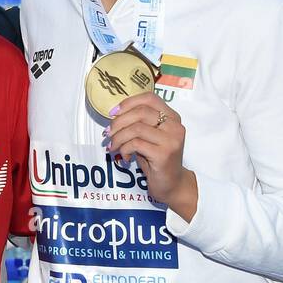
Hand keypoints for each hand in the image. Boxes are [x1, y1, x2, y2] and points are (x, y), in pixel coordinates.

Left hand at [106, 92, 198, 222]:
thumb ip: (138, 123)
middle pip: (140, 112)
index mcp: (172, 117)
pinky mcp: (164, 154)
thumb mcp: (148, 137)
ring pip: (136, 128)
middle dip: (118, 122)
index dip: (128, 103)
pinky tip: (126, 157)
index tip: (113, 113)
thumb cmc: (156, 160)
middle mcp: (175, 126)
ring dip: (118, 137)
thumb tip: (114, 115)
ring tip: (113, 147)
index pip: (149, 98)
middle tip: (108, 133)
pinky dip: (124, 149)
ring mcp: (171, 140)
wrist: (172, 184)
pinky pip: (135, 144)